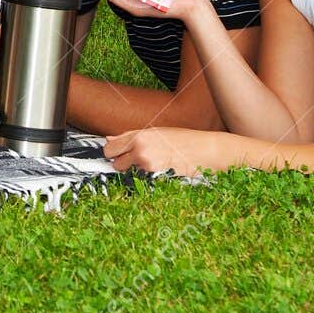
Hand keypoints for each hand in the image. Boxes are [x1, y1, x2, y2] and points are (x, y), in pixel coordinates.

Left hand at [104, 127, 223, 175]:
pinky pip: (142, 180)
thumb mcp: (155, 132)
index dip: (113, 151)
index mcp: (139, 136)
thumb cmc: (182, 140)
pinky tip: (159, 171)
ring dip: (135, 171)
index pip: (109, 148)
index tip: (118, 152)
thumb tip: (108, 138)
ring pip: (128, 173)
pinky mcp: (156, 179)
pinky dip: (146, 178)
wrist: (205, 151)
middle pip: (115, 163)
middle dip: (122, 163)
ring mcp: (148, 166)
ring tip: (152, 164)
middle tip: (136, 160)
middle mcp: (140, 150)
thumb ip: (129, 136)